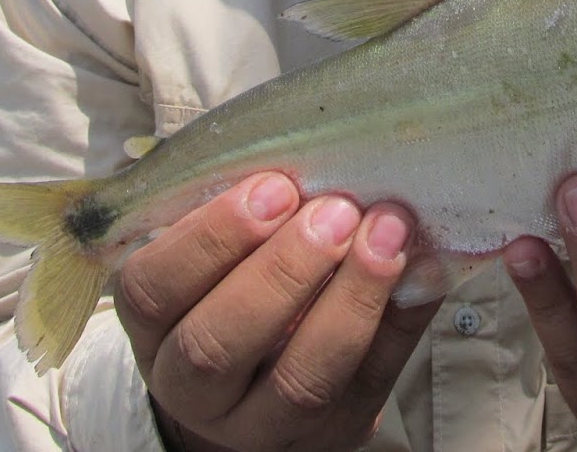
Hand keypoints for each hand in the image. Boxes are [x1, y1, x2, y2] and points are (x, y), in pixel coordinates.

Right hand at [114, 172, 440, 451]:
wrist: (257, 380)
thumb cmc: (235, 280)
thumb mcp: (213, 247)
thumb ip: (243, 207)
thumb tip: (310, 152)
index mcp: (155, 327)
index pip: (153, 289)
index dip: (212, 237)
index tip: (274, 186)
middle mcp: (194, 389)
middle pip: (218, 345)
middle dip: (283, 271)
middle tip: (336, 211)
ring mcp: (263, 424)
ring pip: (300, 381)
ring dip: (351, 299)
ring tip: (386, 234)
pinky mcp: (333, 434)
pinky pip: (370, 385)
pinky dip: (400, 322)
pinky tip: (422, 268)